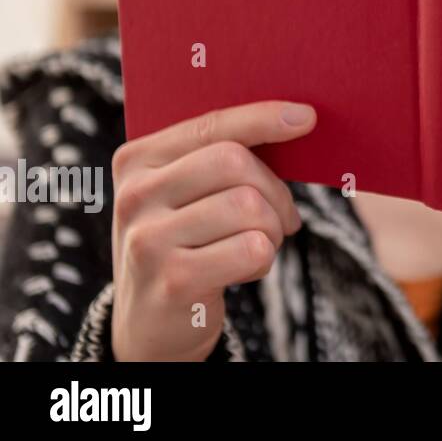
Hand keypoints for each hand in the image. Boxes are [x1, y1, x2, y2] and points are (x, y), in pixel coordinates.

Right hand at [109, 101, 314, 360]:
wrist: (150, 323)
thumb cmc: (186, 242)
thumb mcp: (186, 194)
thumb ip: (220, 155)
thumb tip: (296, 120)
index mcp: (136, 160)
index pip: (211, 125)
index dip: (263, 118)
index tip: (306, 117)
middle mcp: (135, 195)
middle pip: (235, 163)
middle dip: (275, 191)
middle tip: (283, 218)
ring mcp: (149, 239)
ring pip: (249, 206)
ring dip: (272, 229)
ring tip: (256, 244)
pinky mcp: (173, 280)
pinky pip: (253, 249)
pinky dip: (264, 259)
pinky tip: (242, 269)